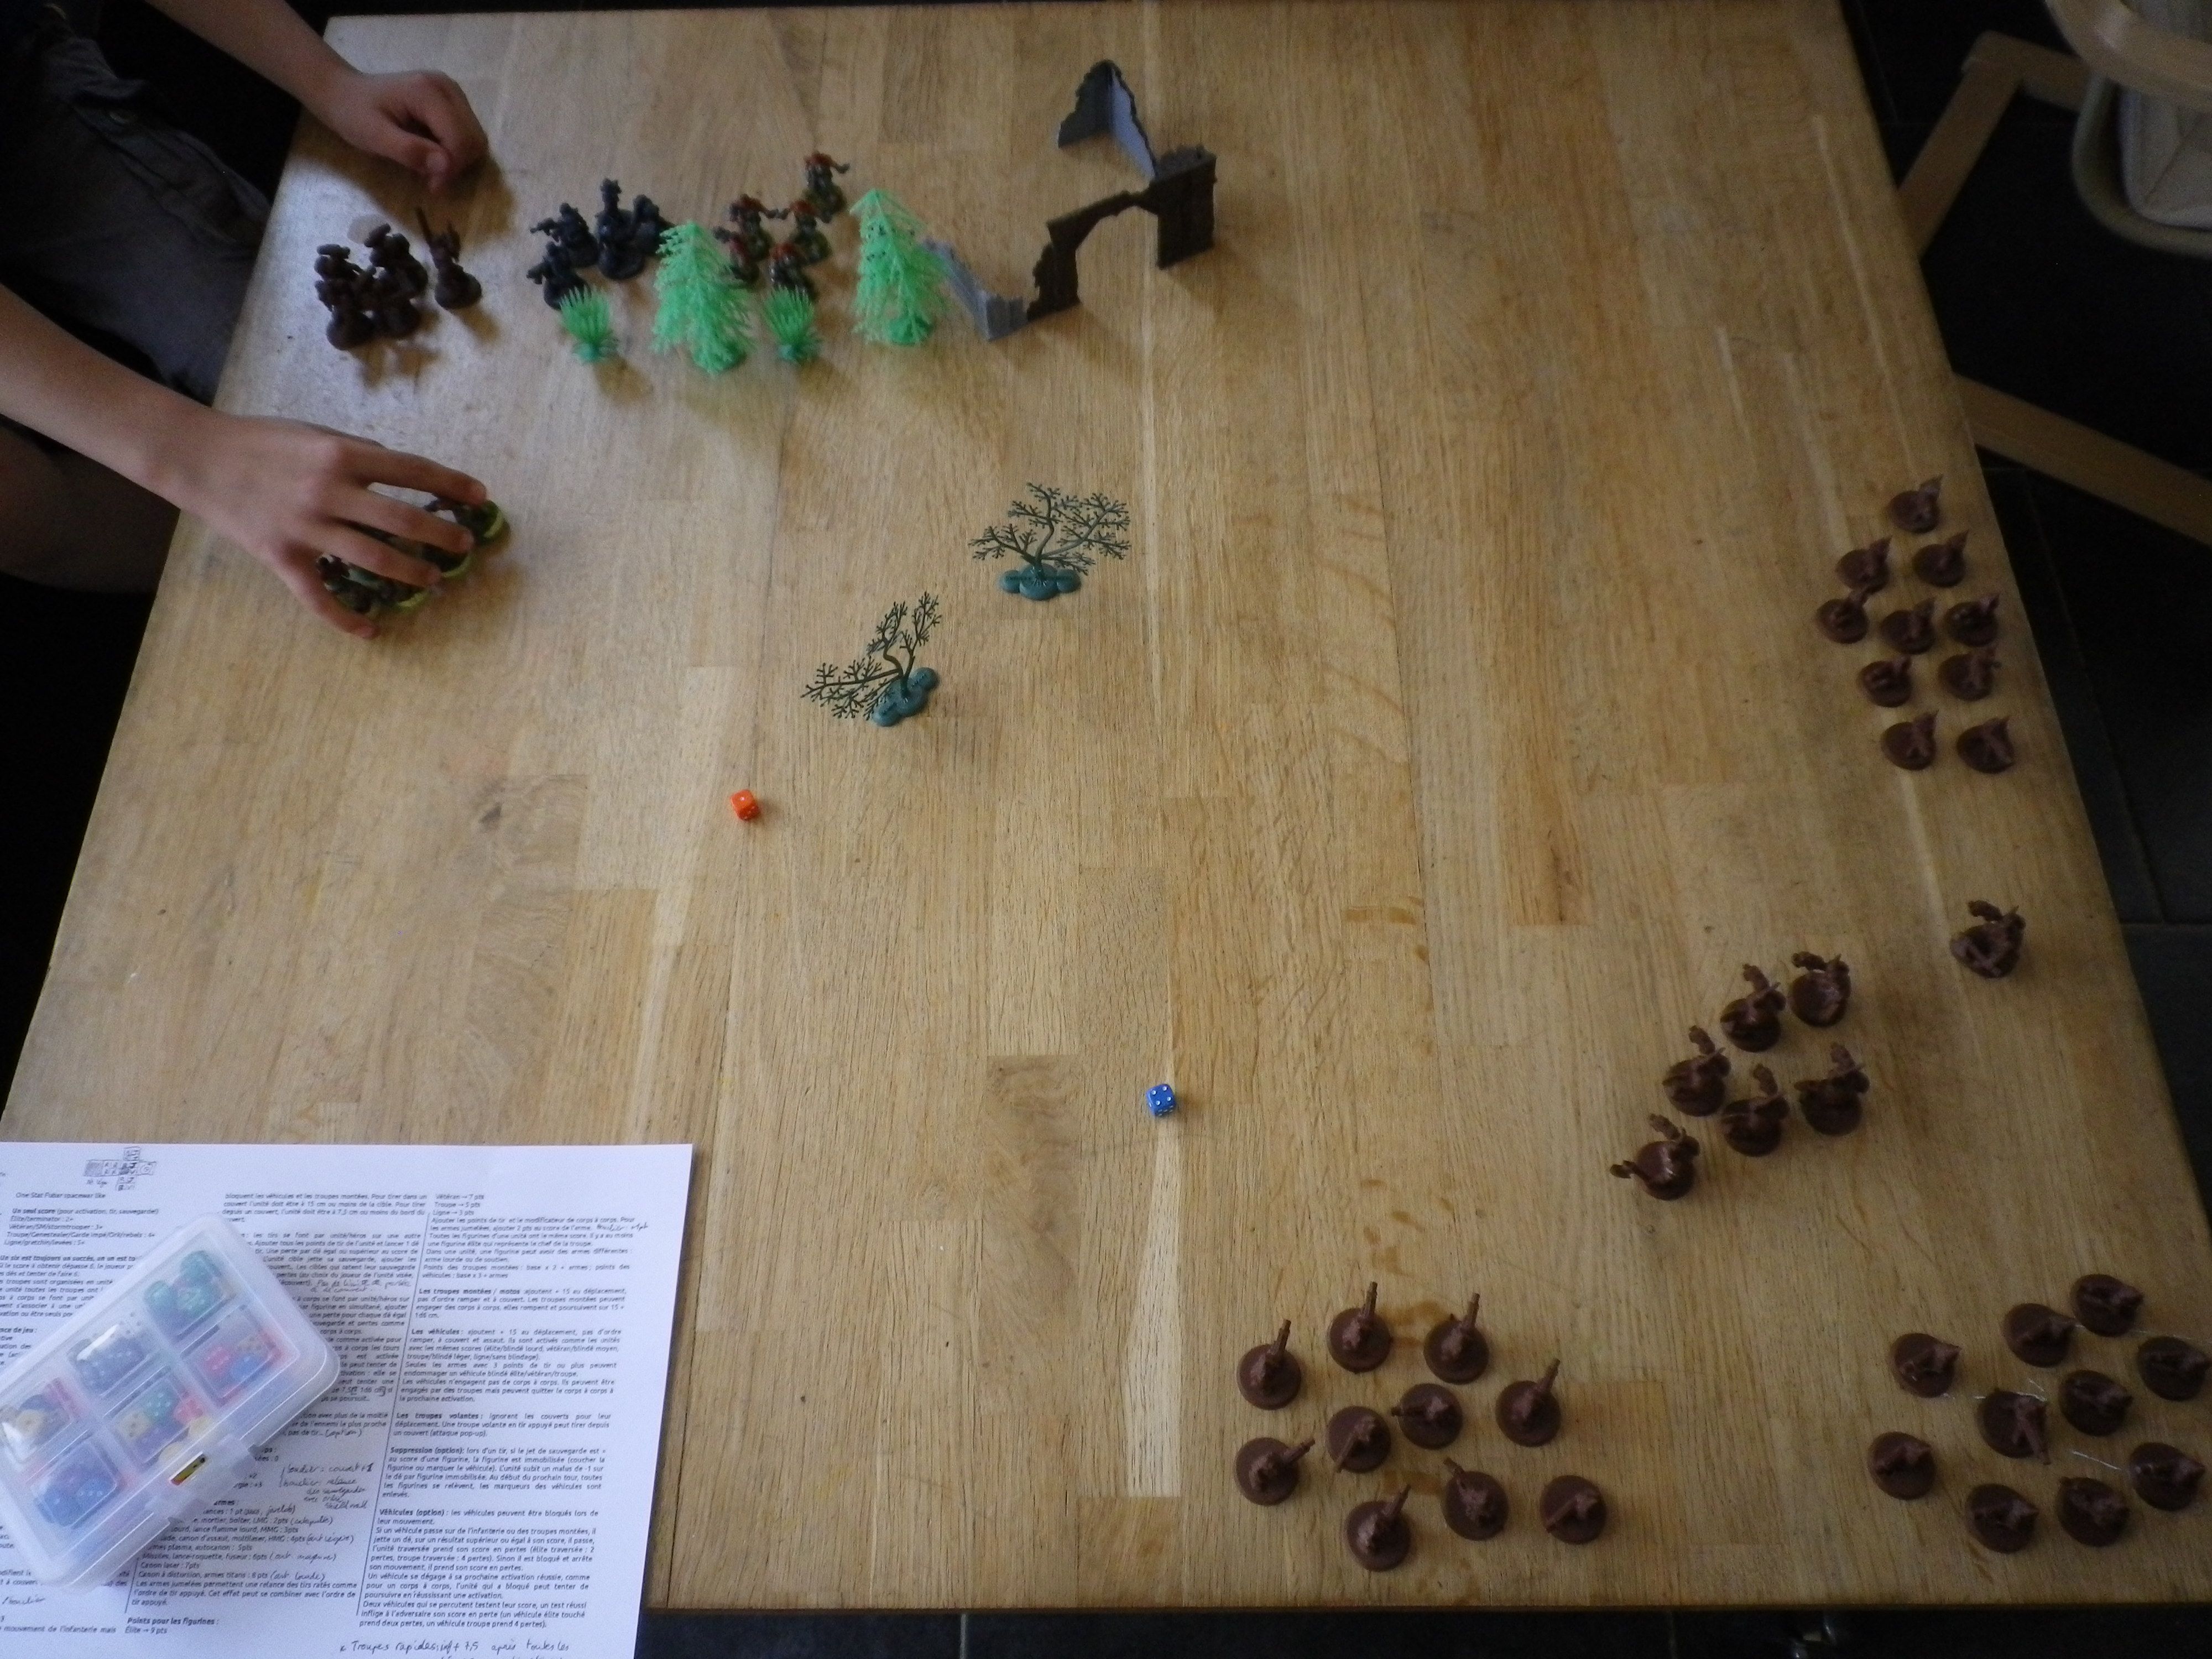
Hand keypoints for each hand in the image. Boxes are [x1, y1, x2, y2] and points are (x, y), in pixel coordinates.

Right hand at [155, 411, 485, 636]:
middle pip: (403, 521)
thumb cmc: (262, 440)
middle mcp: (329, 491)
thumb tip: (398, 468)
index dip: (451, 484)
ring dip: (411, 573)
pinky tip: (370, 632)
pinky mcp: (282, 557)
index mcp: (342, 455)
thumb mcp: (316, 432)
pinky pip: (318, 597)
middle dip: (442, 536)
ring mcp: (306, 528)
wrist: (198, 457)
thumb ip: (359, 451)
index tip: (480, 496)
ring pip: (373, 559)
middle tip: (463, 546)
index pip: (412, 471)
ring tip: (433, 580)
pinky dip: (346, 619)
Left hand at [309, 68, 485, 191]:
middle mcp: (447, 87)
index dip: (451, 168)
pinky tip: (432, 153)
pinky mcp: (451, 99)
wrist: (343, 92)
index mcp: (428, 92)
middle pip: (474, 138)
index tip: (432, 187)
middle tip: (431, 180)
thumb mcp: (374, 137)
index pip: (460, 138)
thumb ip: (410, 151)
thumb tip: (445, 167)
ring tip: (430, 167)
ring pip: (475, 137)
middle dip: (457, 165)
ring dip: (458, 160)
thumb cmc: (353, 114)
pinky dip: (455, 150)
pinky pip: (467, 132)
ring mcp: (451, 91)